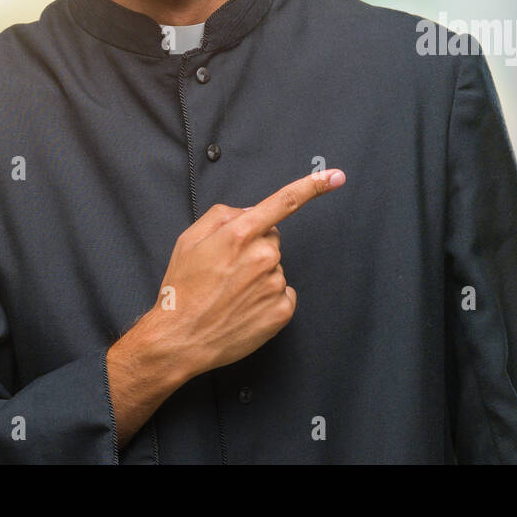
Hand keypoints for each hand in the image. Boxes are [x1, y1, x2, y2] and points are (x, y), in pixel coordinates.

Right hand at [150, 168, 346, 377]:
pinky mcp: (282, 310)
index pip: (284, 202)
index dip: (313, 186)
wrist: (180, 340)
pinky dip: (268, 299)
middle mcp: (263, 256)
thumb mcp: (189, 240)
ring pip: (275, 268)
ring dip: (259, 277)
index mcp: (240, 234)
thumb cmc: (182, 290)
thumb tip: (252, 211)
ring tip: (231, 294)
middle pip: (272, 240)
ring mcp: (275, 284)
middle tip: (227, 271)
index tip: (336, 176)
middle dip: (254, 249)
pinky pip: (284, 293)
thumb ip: (223, 216)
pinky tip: (245, 308)